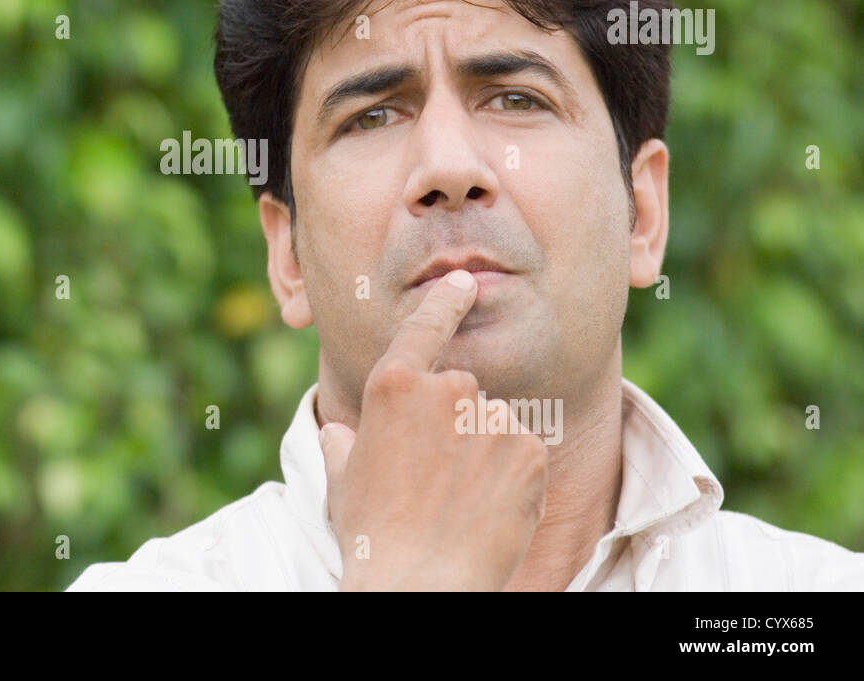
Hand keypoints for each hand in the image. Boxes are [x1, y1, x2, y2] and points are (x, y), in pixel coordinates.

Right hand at [320, 269, 549, 590]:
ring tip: (459, 500)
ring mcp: (492, 417)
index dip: (446, 302)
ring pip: (493, 424)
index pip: (425, 327)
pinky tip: (488, 509)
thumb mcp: (343, 482)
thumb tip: (336, 434)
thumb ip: (342, 447)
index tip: (463, 283)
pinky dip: (512, 476)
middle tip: (435, 477)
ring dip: (483, 451)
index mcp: (394, 386)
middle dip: (455, 423)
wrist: (422, 583)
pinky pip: (523, 453)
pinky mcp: (529, 449)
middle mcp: (447, 389)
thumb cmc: (373, 535)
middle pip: (461, 390)